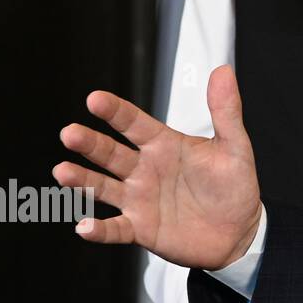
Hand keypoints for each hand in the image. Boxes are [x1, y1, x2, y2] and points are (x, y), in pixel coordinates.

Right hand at [53, 65, 261, 270]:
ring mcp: (139, 199)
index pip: (134, 123)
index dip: (115, 111)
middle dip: (89, 143)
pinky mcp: (140, 228)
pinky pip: (115, 229)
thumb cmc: (234, 186)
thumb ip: (226, 111)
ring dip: (82, 181)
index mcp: (164, 145)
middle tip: (70, 133)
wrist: (239, 231)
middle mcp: (145, 169)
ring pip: (103, 187)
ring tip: (62, 172)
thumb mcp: (235, 146)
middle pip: (111, 153)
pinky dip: (99, 230)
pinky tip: (84, 227)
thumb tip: (224, 71)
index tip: (95, 99)